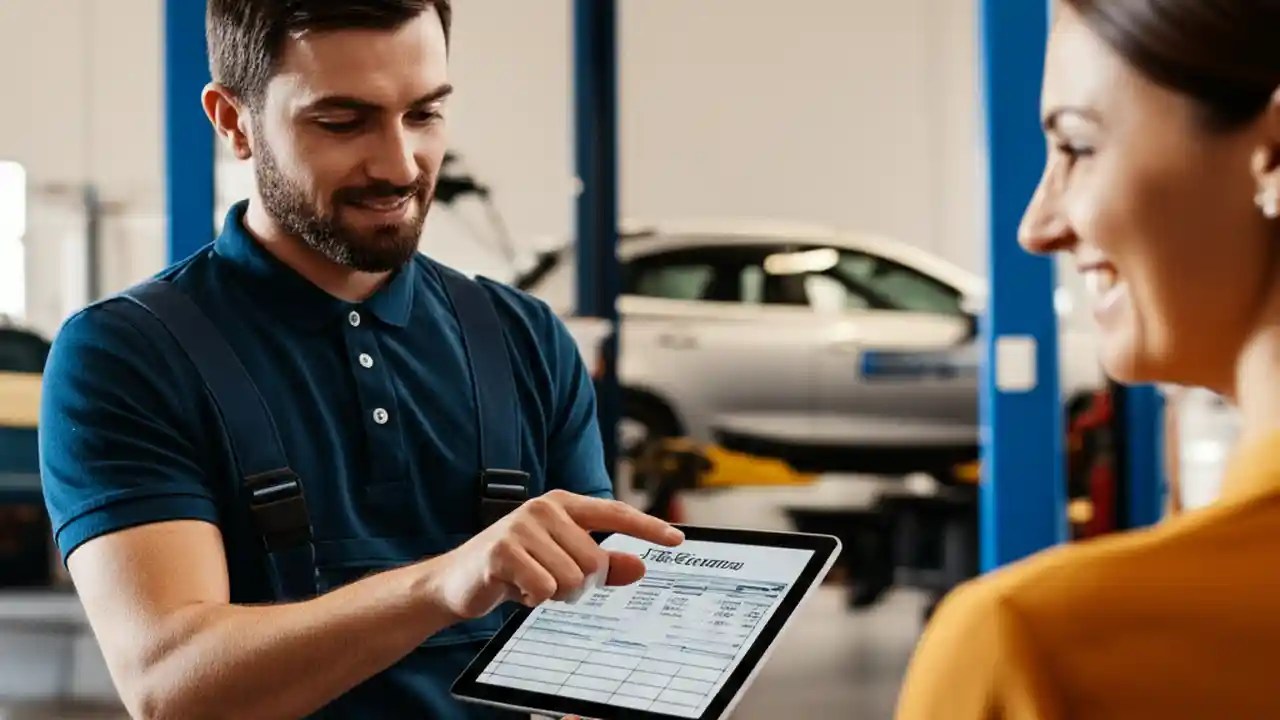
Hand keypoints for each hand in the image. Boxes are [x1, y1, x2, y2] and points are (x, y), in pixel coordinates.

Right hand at [431, 490, 683, 619]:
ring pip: (573, 579)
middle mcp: (545, 508)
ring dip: (556, 594)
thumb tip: (640, 566)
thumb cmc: (515, 569)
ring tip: (532, 584)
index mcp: (563, 504)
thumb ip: (603, 565)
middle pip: (595, 562)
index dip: (648, 527)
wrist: (458, 580)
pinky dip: (534, 599)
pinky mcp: (503, 549)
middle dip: (579, 586)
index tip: (678, 539)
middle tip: (551, 583)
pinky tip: (516, 589)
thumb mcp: (562, 564)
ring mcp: (522, 525)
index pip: (614, 513)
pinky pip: (544, 588)